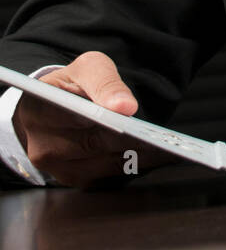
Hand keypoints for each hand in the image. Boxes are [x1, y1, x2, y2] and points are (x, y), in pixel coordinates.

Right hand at [12, 51, 174, 187]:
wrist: (60, 105)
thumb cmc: (73, 84)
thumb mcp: (87, 68)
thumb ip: (105, 82)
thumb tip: (125, 107)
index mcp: (37, 112)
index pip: (73, 116)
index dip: (102, 118)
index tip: (130, 114)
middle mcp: (43, 148)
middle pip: (93, 145)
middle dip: (128, 138)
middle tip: (160, 134)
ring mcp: (58, 170)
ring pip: (105, 164)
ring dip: (135, 155)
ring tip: (164, 144)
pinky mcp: (77, 181)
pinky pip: (111, 176)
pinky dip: (133, 164)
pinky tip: (155, 153)